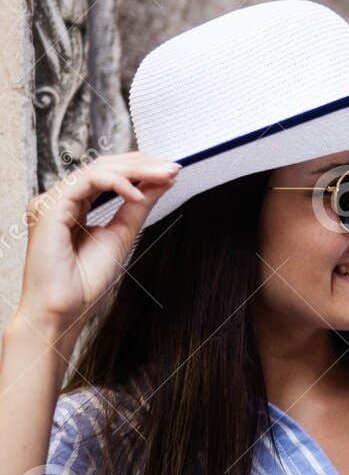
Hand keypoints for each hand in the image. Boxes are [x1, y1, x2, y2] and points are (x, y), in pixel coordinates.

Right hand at [15, 153, 178, 344]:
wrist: (65, 309)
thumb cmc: (84, 282)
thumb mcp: (123, 234)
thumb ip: (139, 205)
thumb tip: (161, 181)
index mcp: (75, 207)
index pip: (109, 175)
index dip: (141, 169)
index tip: (172, 171)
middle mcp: (62, 201)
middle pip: (104, 167)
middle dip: (143, 165)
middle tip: (172, 168)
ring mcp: (53, 203)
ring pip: (97, 169)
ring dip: (135, 170)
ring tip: (164, 176)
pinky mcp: (49, 208)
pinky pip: (85, 183)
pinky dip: (116, 184)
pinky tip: (138, 194)